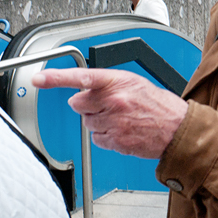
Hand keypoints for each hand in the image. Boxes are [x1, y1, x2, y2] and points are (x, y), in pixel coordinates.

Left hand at [32, 68, 188, 157]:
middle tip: (107, 106)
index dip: (57, 78)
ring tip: (120, 119)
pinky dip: (105, 136)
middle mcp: (114, 101)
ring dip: (98, 121)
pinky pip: (96, 139)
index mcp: (120, 82)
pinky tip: (121, 131)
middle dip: (87, 105)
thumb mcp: (136, 83)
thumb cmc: (159, 106)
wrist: (178, 129)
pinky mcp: (115, 141)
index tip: (39, 78)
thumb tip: (84, 90)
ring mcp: (114, 122)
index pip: (83, 76)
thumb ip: (108, 84)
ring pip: (87, 122)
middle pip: (79, 104)